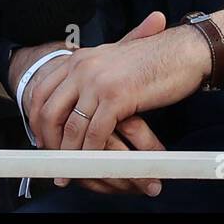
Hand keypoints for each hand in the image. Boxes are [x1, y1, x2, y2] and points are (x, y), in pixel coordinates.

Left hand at [34, 11, 210, 160]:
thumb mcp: (114, 62)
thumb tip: (76, 105)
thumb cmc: (154, 60)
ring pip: (72, 128)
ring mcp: (97, 82)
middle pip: (49, 111)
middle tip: (55, 163)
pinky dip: (94, 155)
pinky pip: (96, 134)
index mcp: (78, 59)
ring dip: (71, 156)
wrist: (184, 51)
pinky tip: (98, 165)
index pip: (41, 92)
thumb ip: (93, 77)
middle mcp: (82, 67)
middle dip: (49, 142)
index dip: (38, 121)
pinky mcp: (116, 97)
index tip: (43, 142)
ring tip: (72, 173)